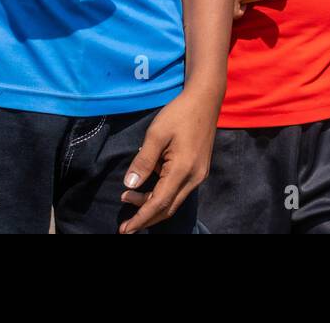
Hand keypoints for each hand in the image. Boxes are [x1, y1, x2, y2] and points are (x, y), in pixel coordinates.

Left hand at [118, 89, 218, 232]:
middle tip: (124, 222)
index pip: (158, 203)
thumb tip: (130, 186)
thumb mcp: (156, 134)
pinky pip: (179, 190)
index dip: (140, 218)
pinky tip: (148, 183)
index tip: (124, 229)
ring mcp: (199, 174)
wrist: (205, 99)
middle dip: (145, 217)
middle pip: (168, 208)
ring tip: (129, 195)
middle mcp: (194, 177)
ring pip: (173, 201)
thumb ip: (143, 161)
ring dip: (152, 204)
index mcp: (183, 170)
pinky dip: (161, 194)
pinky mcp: (199, 169)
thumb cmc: (180, 113)